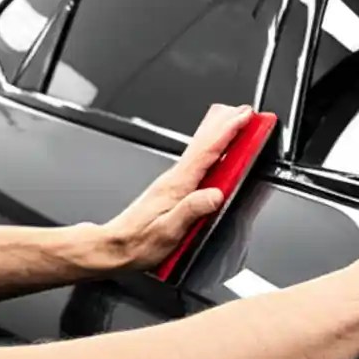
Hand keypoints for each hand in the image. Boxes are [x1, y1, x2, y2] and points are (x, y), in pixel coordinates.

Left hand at [84, 104, 253, 271]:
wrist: (115, 247)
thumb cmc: (138, 242)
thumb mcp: (168, 231)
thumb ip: (192, 210)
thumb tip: (216, 194)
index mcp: (177, 185)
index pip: (207, 151)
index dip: (228, 131)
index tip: (243, 117)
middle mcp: (175, 178)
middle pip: (204, 143)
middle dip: (225, 124)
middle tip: (244, 111)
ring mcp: (174, 182)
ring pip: (200, 150)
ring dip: (219, 134)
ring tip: (234, 122)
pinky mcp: (174, 189)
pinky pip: (197, 162)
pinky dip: (211, 149)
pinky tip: (216, 151)